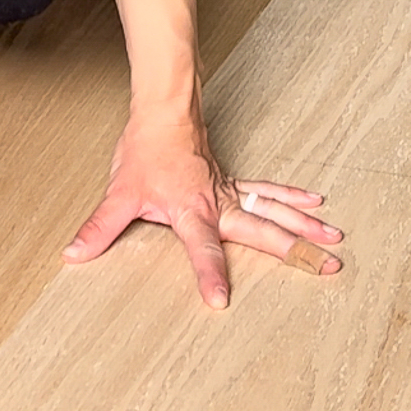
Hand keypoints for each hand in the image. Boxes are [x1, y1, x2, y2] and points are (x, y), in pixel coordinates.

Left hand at [63, 104, 341, 308]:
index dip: (209, 275)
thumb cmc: (144, 150)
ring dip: (305, 228)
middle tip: (327, 266)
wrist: (162, 110)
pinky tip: (316, 205)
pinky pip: (268, 191)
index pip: (202, 249)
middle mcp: (218, 203)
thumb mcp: (119, 193)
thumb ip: (100, 228)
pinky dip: (292, 199)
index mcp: (191, 210)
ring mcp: (230, 192)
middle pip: (262, 231)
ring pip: (275, 212)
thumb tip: (75, 254)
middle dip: (295, 251)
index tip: (220, 300)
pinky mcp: (232, 182)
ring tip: (335, 242)